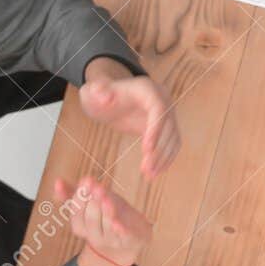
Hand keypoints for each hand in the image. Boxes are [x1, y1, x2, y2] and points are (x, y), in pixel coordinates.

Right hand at [57, 175, 151, 265]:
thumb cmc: (108, 214)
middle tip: (97, 187)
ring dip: (106, 212)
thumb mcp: (92, 201)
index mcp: (81, 226)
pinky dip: (119, 231)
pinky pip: (122, 238)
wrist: (130, 236)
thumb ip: (73, 193)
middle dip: (93, 202)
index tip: (86, 180)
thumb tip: (57, 181)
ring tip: (106, 198)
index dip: (81, 197)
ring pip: (106, 227)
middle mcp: (94, 235)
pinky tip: (118, 223)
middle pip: (90, 219)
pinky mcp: (128, 241)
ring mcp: (111, 240)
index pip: (76, 213)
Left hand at [79, 60, 179, 178]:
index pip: (158, 109)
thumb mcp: (92, 92)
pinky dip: (166, 157)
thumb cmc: (99, 95)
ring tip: (150, 175)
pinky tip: (156, 171)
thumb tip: (105, 97)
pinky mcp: (164, 127)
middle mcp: (162, 100)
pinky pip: (171, 143)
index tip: (146, 150)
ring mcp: (166, 113)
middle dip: (160, 149)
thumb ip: (96, 91)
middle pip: (168, 126)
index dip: (155, 129)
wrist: (108, 98)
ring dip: (164, 157)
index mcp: (147, 89)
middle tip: (147, 170)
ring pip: (172, 137)